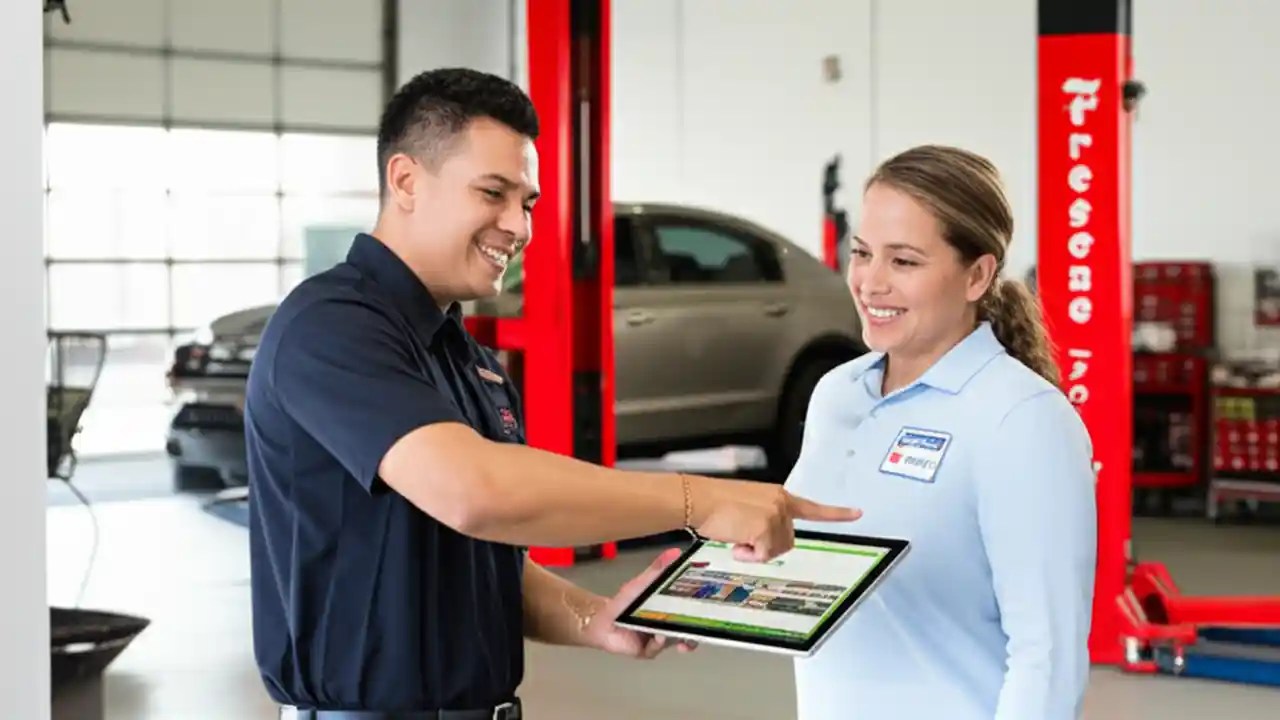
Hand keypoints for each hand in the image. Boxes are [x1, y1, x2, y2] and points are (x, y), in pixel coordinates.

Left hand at [583, 548, 697, 658]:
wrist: (602, 620)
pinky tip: (659, 636)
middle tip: (701, 629)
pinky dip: (659, 643)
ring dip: (680, 638)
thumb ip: (658, 568)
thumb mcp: (643, 582)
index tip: (712, 608)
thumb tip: (675, 551)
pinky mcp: (648, 651)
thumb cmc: (624, 602)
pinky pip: (657, 649)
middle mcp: (669, 627)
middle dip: (696, 631)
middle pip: (690, 631)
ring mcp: (660, 640)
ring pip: (675, 642)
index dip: (704, 612)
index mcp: (671, 610)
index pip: (693, 612)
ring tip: (680, 635)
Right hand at [688, 476, 860, 561]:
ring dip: (756, 551)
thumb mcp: (747, 506)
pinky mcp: (765, 528)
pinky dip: (748, 555)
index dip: (836, 513)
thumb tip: (763, 543)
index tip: (858, 513)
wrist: (698, 498)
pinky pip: (763, 555)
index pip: (812, 507)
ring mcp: (775, 515)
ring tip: (735, 537)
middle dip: (767, 546)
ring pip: (776, 550)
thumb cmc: (714, 502)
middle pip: (788, 540)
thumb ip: (764, 518)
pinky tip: (734, 543)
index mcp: (778, 496)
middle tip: (742, 538)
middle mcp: (781, 503)